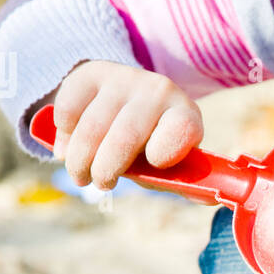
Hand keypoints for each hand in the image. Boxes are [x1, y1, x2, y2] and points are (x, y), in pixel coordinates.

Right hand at [50, 60, 203, 189]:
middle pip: (125, 137)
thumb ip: (184, 182)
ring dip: (79, 160)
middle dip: (105, 169)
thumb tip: (209, 199)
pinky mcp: (92, 73)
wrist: (132, 98)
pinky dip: (64, 135)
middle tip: (99, 183)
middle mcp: (158, 91)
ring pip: (92, 127)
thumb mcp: (172, 163)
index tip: (152, 164)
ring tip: (81, 174)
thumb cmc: (153, 144)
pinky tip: (68, 146)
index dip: (165, 152)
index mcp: (185, 115)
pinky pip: (68, 109)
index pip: (182, 130)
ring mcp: (124, 78)